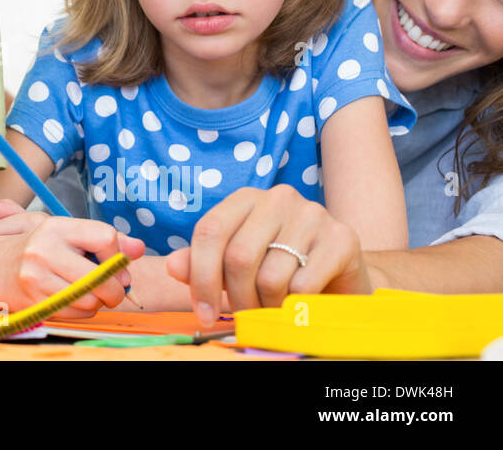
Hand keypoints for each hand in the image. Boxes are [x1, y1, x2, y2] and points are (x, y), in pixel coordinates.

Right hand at [0, 203, 144, 318]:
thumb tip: (138, 248)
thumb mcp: (62, 231)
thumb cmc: (32, 247)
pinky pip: (77, 314)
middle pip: (102, 277)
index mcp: (54, 227)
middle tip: (115, 286)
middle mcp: (44, 251)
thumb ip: (103, 237)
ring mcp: (37, 279)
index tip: (113, 259)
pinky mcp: (35, 303)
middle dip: (116, 287)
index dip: (117, 253)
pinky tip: (75, 300)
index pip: (105, 237)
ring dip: (98, 301)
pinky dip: (84, 311)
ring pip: (91, 300)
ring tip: (90, 291)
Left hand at [167, 185, 372, 326]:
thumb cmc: (279, 270)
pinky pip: (303, 286)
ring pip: (270, 276)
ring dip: (267, 306)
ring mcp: (312, 214)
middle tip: (245, 316)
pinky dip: (294, 307)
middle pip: (238, 256)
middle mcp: (278, 198)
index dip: (200, 277)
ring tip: (273, 308)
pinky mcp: (342, 238)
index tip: (204, 314)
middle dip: (237, 298)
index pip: (209, 231)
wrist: (341, 278)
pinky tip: (298, 305)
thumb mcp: (235, 266)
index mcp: (245, 198)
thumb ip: (201, 264)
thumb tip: (172, 267)